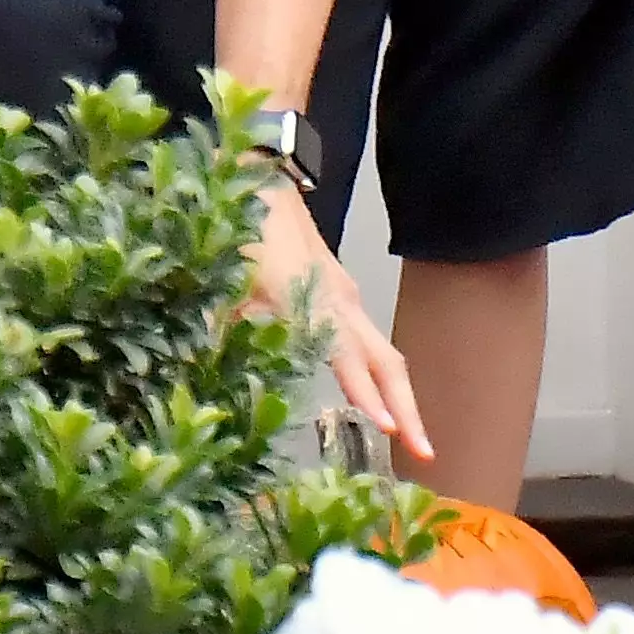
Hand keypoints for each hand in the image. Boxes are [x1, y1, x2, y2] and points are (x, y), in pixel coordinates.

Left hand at [248, 176, 431, 464]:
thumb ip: (222, 328)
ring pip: (384, 352)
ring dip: (400, 395)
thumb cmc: (242, 231)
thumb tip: (207, 372)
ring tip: (409, 441)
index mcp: (314, 302)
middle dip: (408, 407)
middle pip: (387, 360)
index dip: (368, 394)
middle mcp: (341, 302)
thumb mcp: (223, 281)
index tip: (390, 429)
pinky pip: (370, 340)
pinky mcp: (342, 293)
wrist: (258, 179)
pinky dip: (382, 375)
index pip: (349, 357)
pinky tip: (379, 401)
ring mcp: (347, 295)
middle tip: (425, 454)